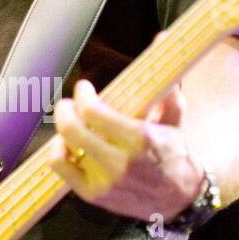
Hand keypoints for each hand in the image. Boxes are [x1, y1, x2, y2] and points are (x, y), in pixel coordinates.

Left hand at [48, 76, 204, 221]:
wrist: (180, 199)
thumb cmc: (175, 155)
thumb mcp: (174, 119)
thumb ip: (163, 81)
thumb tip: (160, 40)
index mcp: (140, 139)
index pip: (93, 111)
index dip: (83, 94)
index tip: (84, 88)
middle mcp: (119, 162)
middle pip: (72, 129)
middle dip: (65, 109)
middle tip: (69, 104)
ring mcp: (104, 181)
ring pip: (62, 148)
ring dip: (64, 130)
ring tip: (71, 123)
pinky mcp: (94, 194)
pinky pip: (61, 168)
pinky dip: (58, 152)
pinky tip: (68, 145)